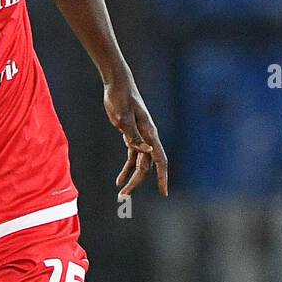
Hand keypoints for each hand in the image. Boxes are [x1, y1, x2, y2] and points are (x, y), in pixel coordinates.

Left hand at [104, 76, 168, 200]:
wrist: (117, 84)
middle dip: (136, 183)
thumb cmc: (121, 98)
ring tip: (121, 194)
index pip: (159, 160)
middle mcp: (148, 138)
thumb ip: (133, 136)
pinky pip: (132, 157)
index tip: (163, 193)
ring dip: (131, 179)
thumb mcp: (123, 117)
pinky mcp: (132, 135)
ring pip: (139, 164)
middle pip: (146, 167)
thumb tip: (146, 152)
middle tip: (123, 197)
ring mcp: (141, 137)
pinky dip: (126, 169)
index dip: (162, 177)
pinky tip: (119, 180)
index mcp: (149, 134)